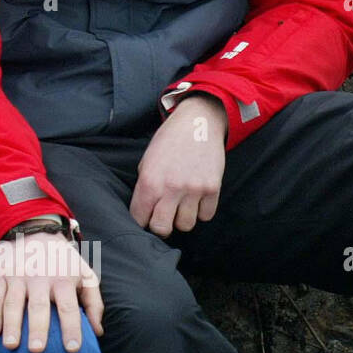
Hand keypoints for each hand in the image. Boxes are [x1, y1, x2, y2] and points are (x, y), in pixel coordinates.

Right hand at [0, 227, 102, 352]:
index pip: (69, 307)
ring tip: (11, 346)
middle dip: (38, 328)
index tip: (72, 349)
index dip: (71, 328)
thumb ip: (94, 303)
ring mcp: (17, 275)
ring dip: (11, 324)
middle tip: (37, 350)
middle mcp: (40, 277)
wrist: (33, 229)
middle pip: (38, 306)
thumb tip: (98, 331)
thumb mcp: (84, 275)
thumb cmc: (63, 261)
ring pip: (13, 302)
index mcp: (63, 279)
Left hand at [130, 95, 227, 236]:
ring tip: (181, 204)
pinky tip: (196, 199)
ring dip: (182, 218)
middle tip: (162, 216)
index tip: (144, 217)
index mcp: (150, 181)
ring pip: (186, 225)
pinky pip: (206, 216)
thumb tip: (144, 211)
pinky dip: (201, 211)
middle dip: (160, 226)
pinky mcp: (213, 188)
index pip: (139, 217)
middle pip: (162, 228)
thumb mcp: (147, 162)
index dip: (140, 220)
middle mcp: (171, 188)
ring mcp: (194, 189)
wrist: (196, 123)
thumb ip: (145, 187)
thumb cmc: (168, 142)